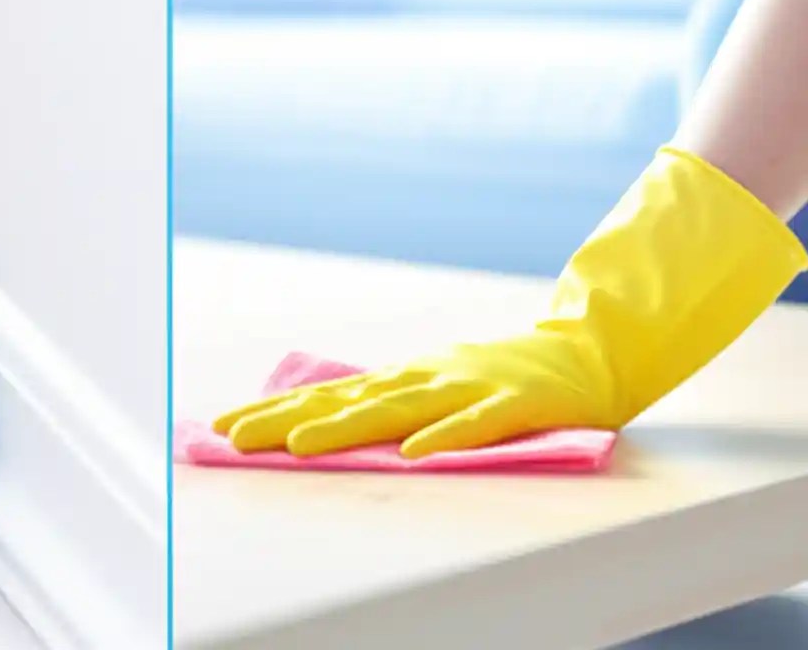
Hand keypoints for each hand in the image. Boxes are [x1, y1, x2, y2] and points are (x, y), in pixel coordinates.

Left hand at [213, 147, 807, 457]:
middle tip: (235, 437)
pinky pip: (478, 425)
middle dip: (288, 420)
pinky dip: (447, 437)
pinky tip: (415, 454)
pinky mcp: (515, 404)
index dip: (275, 411)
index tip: (223, 425)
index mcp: (403, 378)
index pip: (328, 396)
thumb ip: (384, 402)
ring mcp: (469, 387)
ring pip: (400, 410)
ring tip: (299, 447)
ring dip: (347, 429)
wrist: (584, 354)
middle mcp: (425, 378)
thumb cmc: (497, 377)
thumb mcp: (433, 386)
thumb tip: (317, 418)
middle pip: (348, 402)